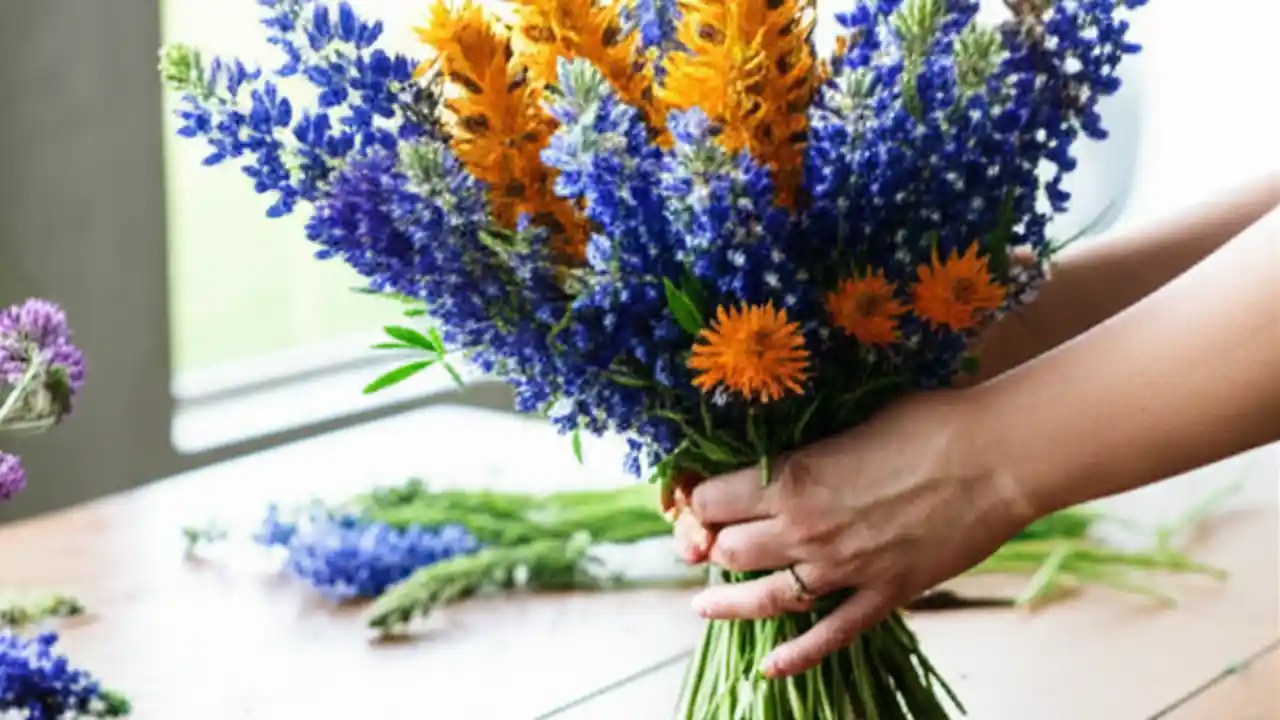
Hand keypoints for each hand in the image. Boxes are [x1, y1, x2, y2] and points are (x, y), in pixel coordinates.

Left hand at [674, 389, 1032, 677]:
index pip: (711, 501)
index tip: (694, 502)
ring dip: (728, 604)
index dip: (695, 503)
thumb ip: (806, 452)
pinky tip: (769, 666)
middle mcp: (805, 530)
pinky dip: (797, 656)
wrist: (996, 456)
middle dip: (712, 547)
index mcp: (791, 478)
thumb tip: (779, 459)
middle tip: (711, 545)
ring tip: (705, 606)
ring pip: (765, 598)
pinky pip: (830, 635)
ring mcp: (844, 569)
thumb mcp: (846, 422)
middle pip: (729, 552)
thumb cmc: (926, 422)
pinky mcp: (884, 594)